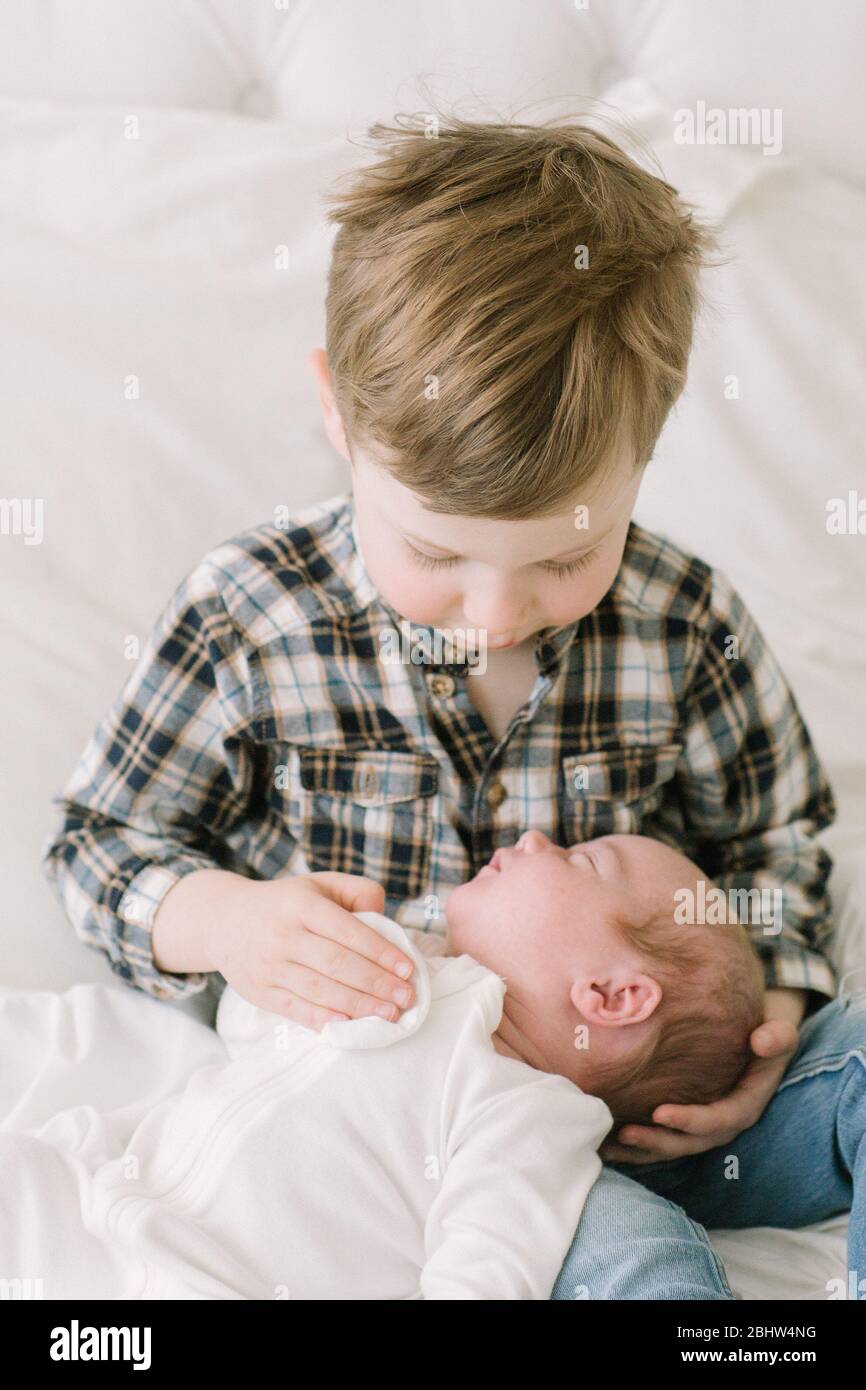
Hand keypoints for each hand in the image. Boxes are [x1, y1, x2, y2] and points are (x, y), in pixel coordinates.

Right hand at [209, 870, 416, 1029]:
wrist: (223, 921)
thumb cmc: (287, 903)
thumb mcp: (319, 884)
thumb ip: (358, 892)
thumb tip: (386, 921)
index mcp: (302, 904)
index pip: (348, 930)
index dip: (381, 951)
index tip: (408, 969)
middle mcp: (283, 935)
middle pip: (337, 964)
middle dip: (377, 984)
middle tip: (407, 998)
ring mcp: (270, 967)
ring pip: (321, 990)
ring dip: (360, 1007)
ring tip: (390, 1015)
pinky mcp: (262, 994)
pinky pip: (299, 1011)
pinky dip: (327, 1021)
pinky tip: (353, 1027)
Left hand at [599, 988, 805, 1163]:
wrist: (756, 1041)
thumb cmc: (764, 1035)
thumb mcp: (780, 1032)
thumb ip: (777, 1037)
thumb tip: (762, 1040)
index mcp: (744, 1107)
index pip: (717, 1121)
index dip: (690, 1121)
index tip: (660, 1112)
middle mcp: (721, 1124)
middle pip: (688, 1142)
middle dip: (658, 1141)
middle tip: (626, 1133)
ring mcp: (701, 1127)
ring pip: (670, 1146)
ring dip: (640, 1150)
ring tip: (608, 1145)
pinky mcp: (683, 1123)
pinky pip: (659, 1139)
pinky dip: (634, 1147)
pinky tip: (605, 1143)